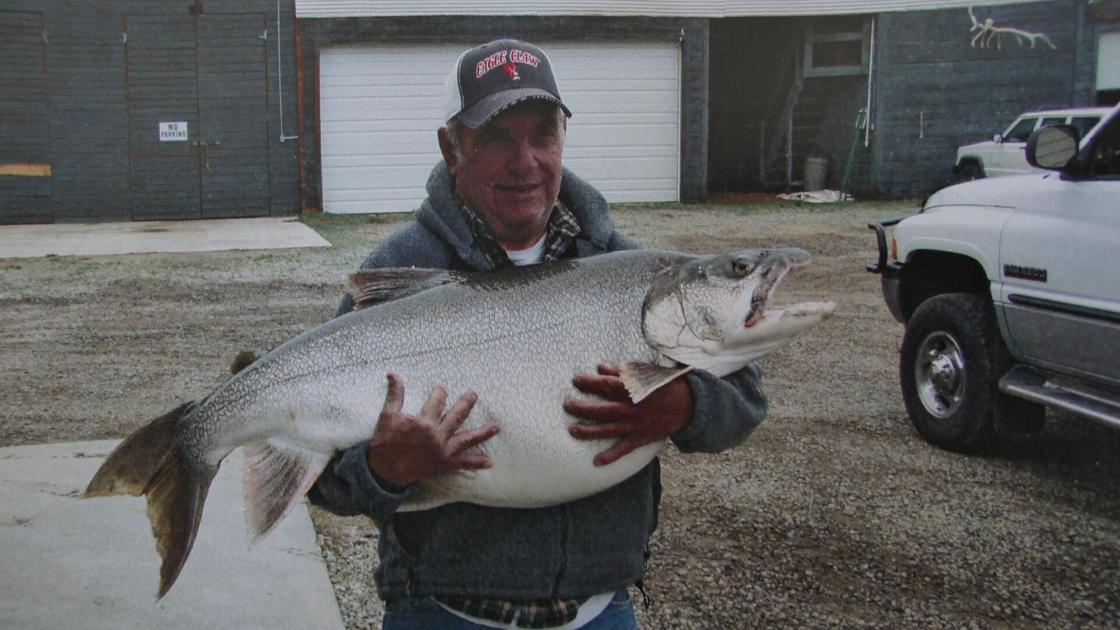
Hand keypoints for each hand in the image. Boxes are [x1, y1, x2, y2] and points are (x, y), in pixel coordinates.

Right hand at [367, 373, 498, 487]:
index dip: (440, 393)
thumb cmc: (385, 443)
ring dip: (483, 432)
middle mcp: (437, 435)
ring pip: (467, 439)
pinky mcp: (444, 464)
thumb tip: (394, 374)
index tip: (442, 389)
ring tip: (496, 427)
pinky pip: (463, 463)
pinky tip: (489, 461)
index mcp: (424, 422)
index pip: (437, 401)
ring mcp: (443, 450)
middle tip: (473, 394)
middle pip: (457, 415)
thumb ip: (395, 394)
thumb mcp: (388, 415)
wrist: (385, 471)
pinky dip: (476, 462)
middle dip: (466, 403)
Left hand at [564, 363, 691, 465]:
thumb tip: (600, 367)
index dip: (589, 382)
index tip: (575, 380)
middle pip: (601, 409)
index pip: (605, 385)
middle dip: (582, 408)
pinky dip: (610, 456)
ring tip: (572, 430)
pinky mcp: (640, 438)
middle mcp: (630, 409)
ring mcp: (634, 425)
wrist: (687, 405)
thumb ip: (621, 371)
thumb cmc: (664, 385)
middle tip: (567, 406)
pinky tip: (596, 462)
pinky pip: (623, 449)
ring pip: (607, 429)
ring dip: (588, 431)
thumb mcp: (645, 374)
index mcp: (632, 390)